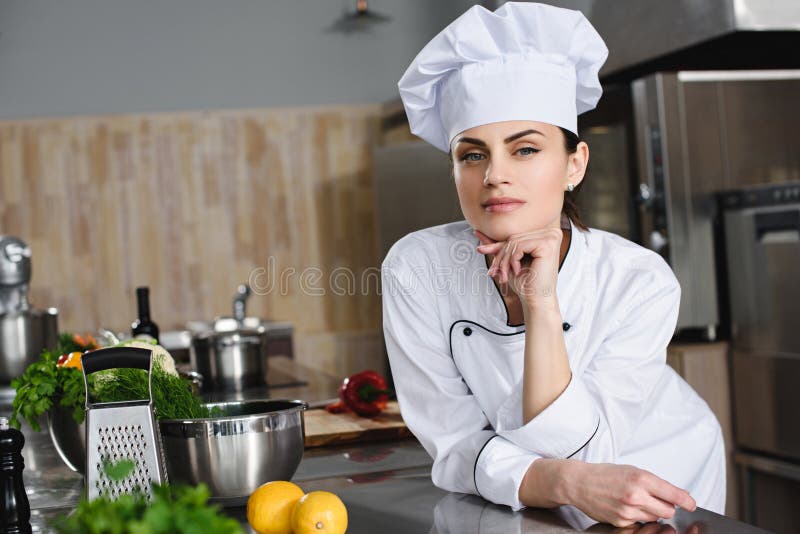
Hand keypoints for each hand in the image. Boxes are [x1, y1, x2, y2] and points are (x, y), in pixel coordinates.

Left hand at [474, 227, 562, 305]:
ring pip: (515, 242)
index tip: (480, 250)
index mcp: (545, 235)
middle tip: (494, 272)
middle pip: (514, 238)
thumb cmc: (525, 283)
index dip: (498, 248)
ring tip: (505, 275)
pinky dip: (513, 260)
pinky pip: (520, 246)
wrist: (536, 300)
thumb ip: (496, 246)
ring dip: (505, 260)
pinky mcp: (548, 244)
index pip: (514, 237)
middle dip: (501, 256)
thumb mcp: (508, 260)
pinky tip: (517, 271)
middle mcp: (551, 233)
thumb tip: (477, 232)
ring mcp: (551, 237)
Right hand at [567, 462, 696, 527]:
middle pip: (669, 511)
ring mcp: (629, 511)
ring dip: (652, 511)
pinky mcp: (622, 522)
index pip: (674, 495)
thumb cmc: (604, 474)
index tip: (691, 504)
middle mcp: (636, 496)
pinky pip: (640, 523)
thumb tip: (676, 495)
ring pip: (655, 518)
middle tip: (658, 500)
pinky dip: (638, 517)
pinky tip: (626, 507)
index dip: (687, 501)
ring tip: (636, 501)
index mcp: (641, 478)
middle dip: (667, 506)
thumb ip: (654, 483)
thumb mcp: (632, 470)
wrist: (579, 483)